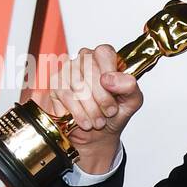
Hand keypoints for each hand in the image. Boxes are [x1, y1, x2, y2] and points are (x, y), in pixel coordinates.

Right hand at [39, 44, 142, 171]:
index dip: (109, 71)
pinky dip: (78, 113)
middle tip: (110, 112)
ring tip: (99, 122)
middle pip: (91, 70)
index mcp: (105, 59)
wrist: (96, 134)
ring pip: (78, 84)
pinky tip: (86, 122)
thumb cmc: (112, 112)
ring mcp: (68, 69)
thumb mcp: (131, 102)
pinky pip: (66, 96)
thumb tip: (111, 79)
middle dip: (103, 97)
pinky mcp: (55, 84)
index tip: (113, 90)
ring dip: (92, 108)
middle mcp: (85, 59)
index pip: (104, 52)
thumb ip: (130, 87)